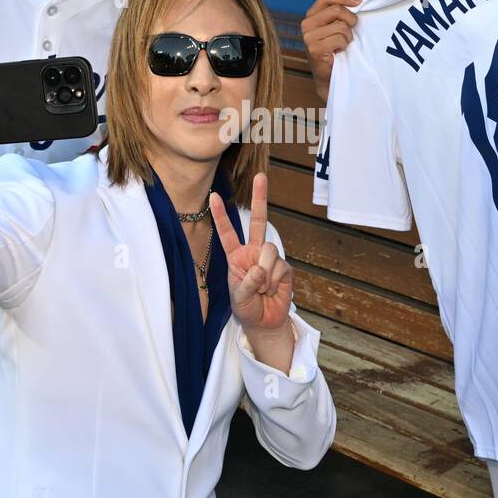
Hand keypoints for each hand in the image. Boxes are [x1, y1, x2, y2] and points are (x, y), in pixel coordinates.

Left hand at [209, 173, 291, 335]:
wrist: (265, 321)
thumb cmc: (246, 308)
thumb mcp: (238, 298)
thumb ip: (247, 283)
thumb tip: (261, 268)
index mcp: (236, 256)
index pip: (227, 233)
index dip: (220, 215)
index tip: (213, 196)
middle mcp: (253, 251)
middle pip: (258, 220)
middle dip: (260, 197)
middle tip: (261, 175)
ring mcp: (270, 258)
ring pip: (269, 251)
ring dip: (264, 275)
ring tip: (261, 290)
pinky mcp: (285, 268)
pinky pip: (280, 267)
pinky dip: (274, 283)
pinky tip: (271, 292)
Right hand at [300, 0, 360, 102]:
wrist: (328, 74)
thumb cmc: (334, 49)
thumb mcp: (335, 27)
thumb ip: (339, 13)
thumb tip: (356, 0)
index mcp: (311, 16)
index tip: (359, 1)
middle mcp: (306, 24)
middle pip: (337, 10)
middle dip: (351, 19)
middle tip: (351, 31)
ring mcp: (309, 37)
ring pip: (342, 26)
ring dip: (348, 37)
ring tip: (342, 45)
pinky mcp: (314, 49)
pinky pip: (340, 39)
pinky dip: (344, 46)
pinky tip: (338, 51)